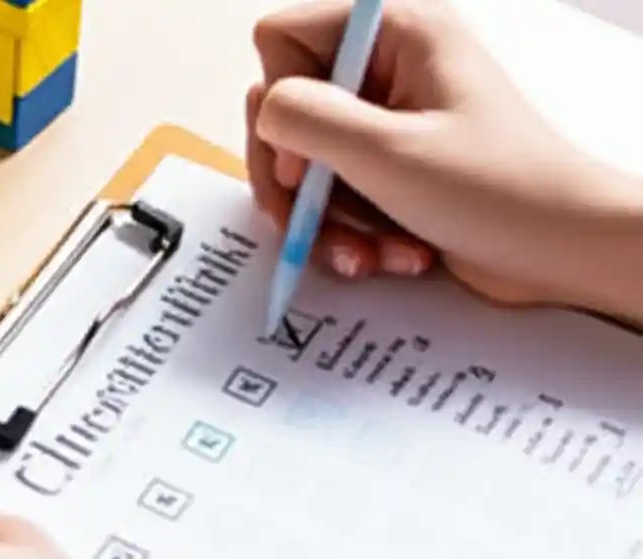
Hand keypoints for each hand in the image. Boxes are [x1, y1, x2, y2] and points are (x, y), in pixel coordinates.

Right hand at [247, 0, 642, 320]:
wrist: (564, 250)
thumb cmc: (500, 192)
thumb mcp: (388, 152)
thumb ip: (306, 119)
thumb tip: (266, 112)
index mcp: (395, 33)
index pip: (282, 38)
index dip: (281, 103)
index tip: (305, 159)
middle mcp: (386, 67)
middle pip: (284, 108)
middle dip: (297, 178)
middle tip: (310, 218)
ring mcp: (386, 120)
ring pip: (304, 162)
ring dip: (327, 218)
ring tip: (369, 250)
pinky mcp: (388, 168)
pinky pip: (332, 195)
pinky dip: (349, 233)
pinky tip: (387, 254)